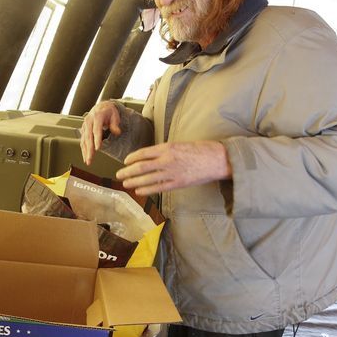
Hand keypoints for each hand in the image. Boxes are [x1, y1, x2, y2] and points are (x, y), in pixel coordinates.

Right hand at [80, 101, 121, 165]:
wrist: (101, 107)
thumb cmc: (108, 112)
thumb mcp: (115, 115)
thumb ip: (115, 124)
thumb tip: (117, 132)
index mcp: (97, 117)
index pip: (96, 130)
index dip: (97, 139)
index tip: (98, 148)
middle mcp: (89, 121)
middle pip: (88, 137)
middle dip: (89, 149)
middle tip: (90, 158)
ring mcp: (85, 126)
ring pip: (84, 140)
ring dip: (85, 151)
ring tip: (88, 161)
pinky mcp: (84, 130)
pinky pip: (82, 141)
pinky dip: (83, 150)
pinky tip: (85, 157)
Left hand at [116, 141, 231, 195]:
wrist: (218, 159)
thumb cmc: (201, 150)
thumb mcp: (181, 144)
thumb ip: (166, 151)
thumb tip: (152, 157)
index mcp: (167, 148)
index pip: (143, 153)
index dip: (132, 158)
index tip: (125, 161)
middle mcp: (167, 160)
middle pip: (141, 167)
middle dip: (127, 171)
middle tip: (118, 174)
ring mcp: (172, 173)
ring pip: (147, 178)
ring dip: (134, 182)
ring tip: (125, 184)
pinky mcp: (178, 184)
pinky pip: (158, 188)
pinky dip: (147, 190)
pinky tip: (139, 191)